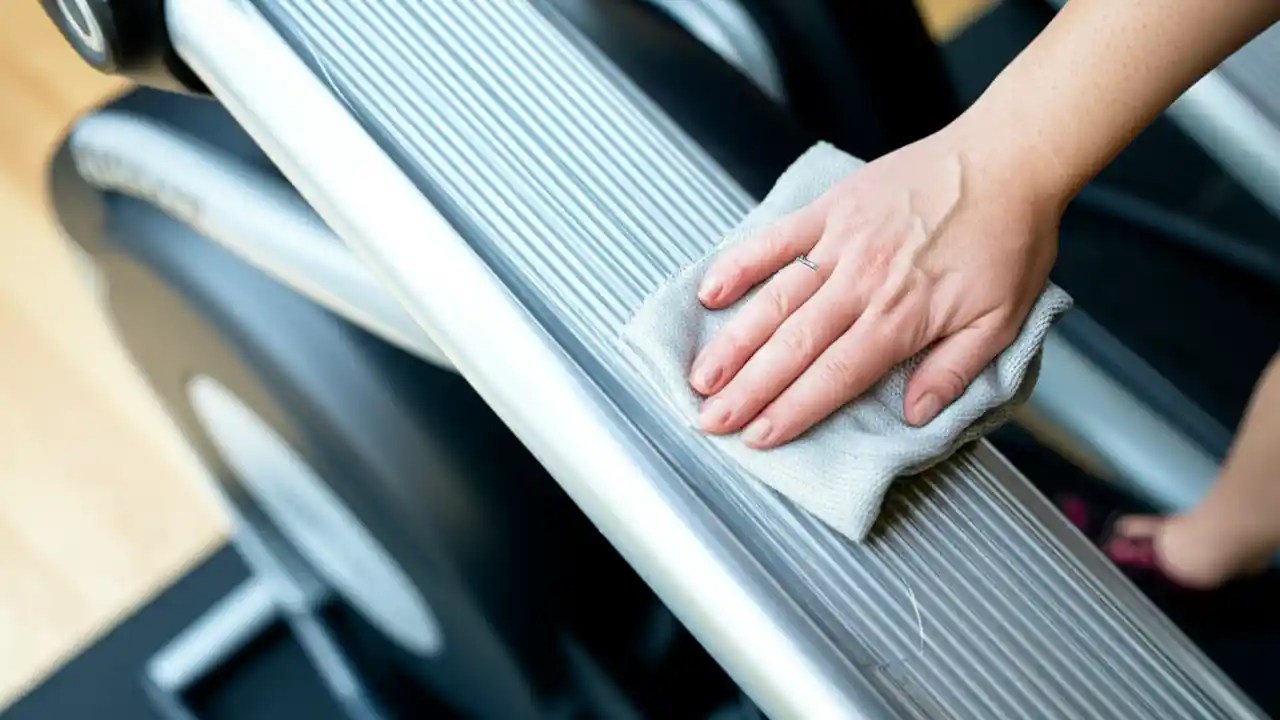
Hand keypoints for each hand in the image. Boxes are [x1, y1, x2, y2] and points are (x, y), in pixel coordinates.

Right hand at [690, 125, 1061, 447]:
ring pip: (776, 300)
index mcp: (902, 317)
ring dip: (735, 341)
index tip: (759, 437)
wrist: (1007, 159)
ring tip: (701, 376)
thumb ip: (954, 369)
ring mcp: (841, 242)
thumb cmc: (1007, 240)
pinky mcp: (831, 209)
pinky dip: (740, 263)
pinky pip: (776, 238)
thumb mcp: (1002, 319)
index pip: (835, 375)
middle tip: (711, 421)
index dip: (793, 410)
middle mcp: (863, 283)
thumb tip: (915, 415)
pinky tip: (709, 292)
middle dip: (748, 389)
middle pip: (794, 346)